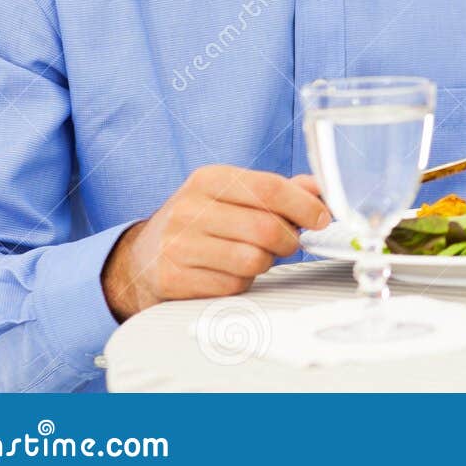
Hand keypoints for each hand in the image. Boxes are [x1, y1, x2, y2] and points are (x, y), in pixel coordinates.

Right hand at [101, 165, 330, 320]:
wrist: (143, 257)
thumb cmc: (200, 221)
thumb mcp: (232, 194)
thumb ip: (279, 189)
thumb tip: (321, 190)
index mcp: (209, 179)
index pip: (270, 188)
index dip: (304, 206)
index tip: (322, 218)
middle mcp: (190, 208)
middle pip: (266, 228)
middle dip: (288, 240)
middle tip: (288, 243)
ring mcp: (178, 245)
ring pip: (253, 261)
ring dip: (266, 263)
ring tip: (255, 256)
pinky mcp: (174, 279)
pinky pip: (233, 286)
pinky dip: (242, 282)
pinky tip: (230, 272)